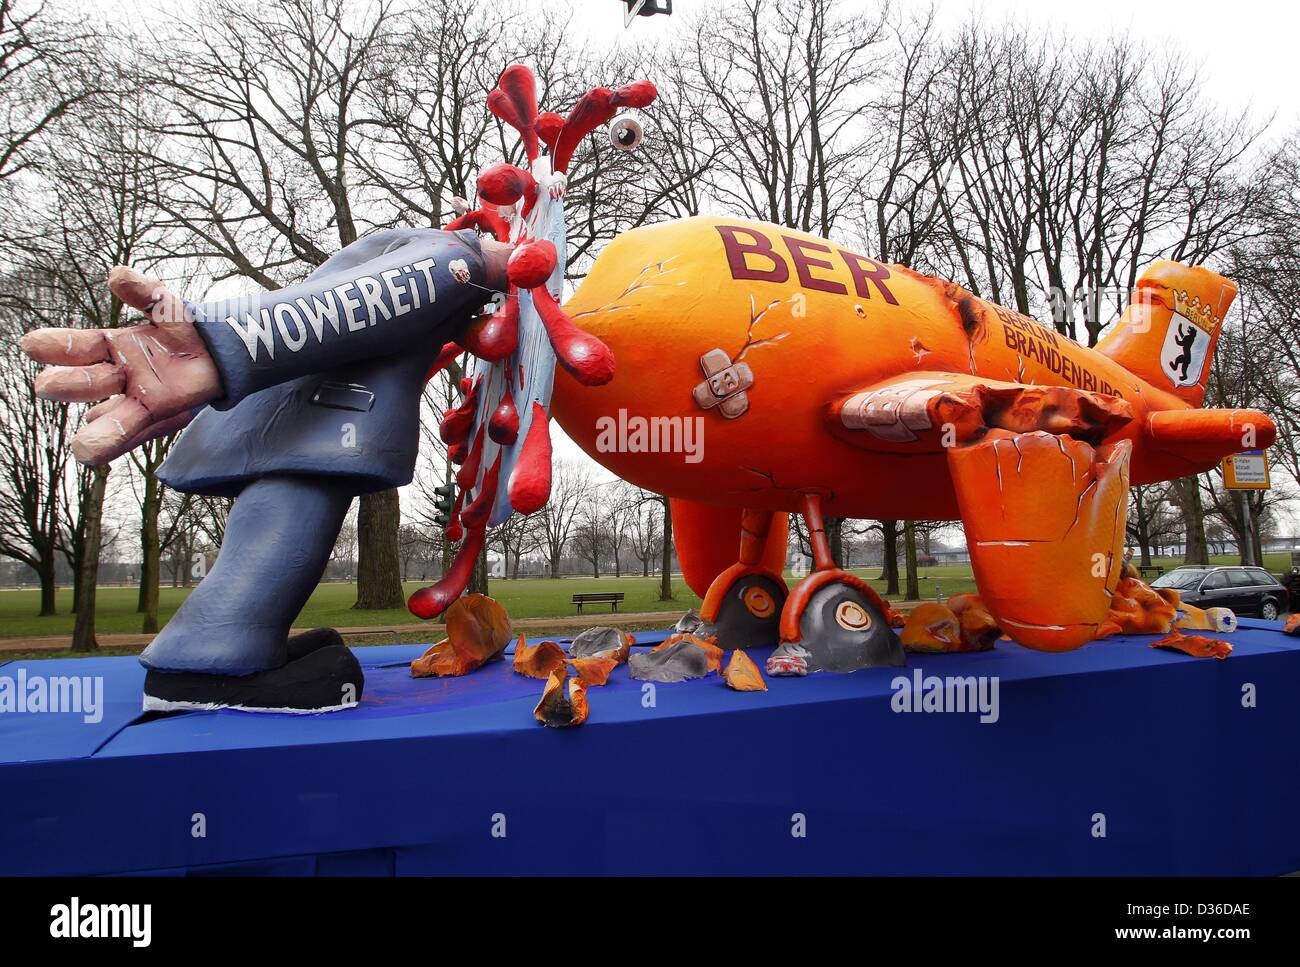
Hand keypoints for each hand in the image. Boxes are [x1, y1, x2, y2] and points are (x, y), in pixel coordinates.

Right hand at [22, 266, 221, 463]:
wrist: (218, 356)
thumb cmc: (183, 332)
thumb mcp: (166, 306)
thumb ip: (144, 292)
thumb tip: (117, 275)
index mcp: (111, 346)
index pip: (78, 346)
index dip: (56, 345)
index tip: (31, 345)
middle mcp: (116, 376)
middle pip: (87, 382)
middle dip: (68, 383)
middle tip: (47, 386)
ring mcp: (136, 399)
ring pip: (112, 417)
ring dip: (97, 431)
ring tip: (80, 448)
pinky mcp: (158, 416)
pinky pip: (136, 432)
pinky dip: (113, 440)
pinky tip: (92, 452)